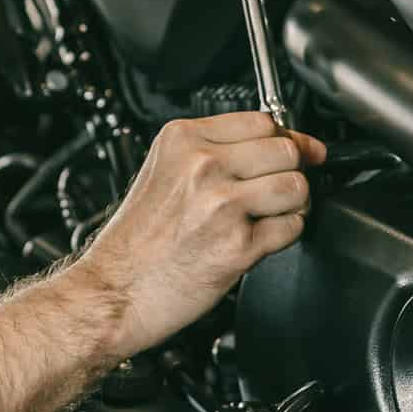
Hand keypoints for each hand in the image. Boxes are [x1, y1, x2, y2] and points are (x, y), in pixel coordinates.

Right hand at [64, 112, 325, 360]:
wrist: (115, 291)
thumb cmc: (138, 241)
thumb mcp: (165, 172)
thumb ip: (215, 152)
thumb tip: (283, 144)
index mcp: (183, 140)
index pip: (263, 120)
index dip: (285, 138)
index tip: (295, 150)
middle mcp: (203, 167)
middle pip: (287, 150)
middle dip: (293, 171)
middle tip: (279, 189)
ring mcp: (222, 205)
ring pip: (297, 187)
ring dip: (293, 205)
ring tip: (268, 216)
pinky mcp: (238, 245)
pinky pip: (292, 228)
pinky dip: (284, 236)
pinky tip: (257, 240)